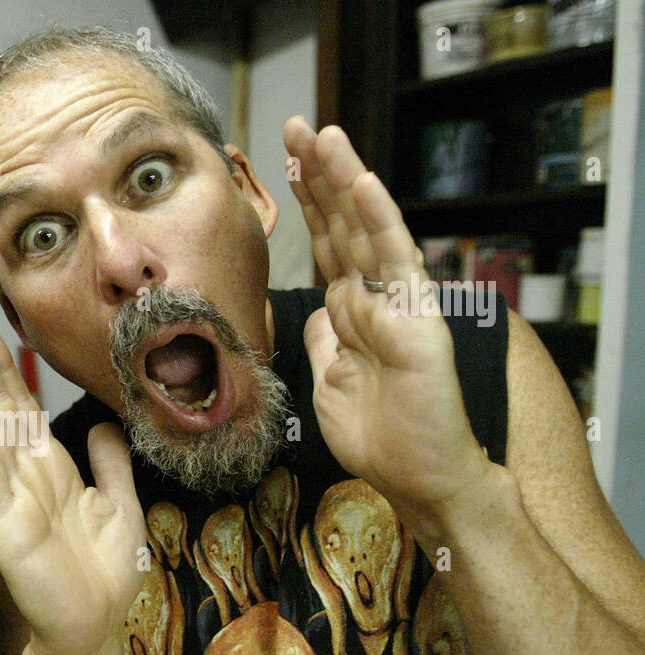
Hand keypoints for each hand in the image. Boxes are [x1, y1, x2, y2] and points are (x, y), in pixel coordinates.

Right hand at [0, 312, 145, 654]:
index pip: (20, 407)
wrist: (94, 629)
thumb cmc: (104, 575)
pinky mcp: (6, 524)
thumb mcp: (120, 507)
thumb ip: (110, 464)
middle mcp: (23, 475)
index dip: (3, 367)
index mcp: (48, 467)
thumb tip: (107, 423)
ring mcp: (10, 497)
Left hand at [282, 117, 492, 515]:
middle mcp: (373, 298)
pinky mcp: (418, 320)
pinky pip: (397, 264)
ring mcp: (397, 304)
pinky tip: (364, 185)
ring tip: (325, 136)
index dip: (306, 204)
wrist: (419, 479)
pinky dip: (381, 224)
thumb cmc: (378, 438)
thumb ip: (321, 341)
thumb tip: (312, 310)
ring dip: (346, 181)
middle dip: (318, 176)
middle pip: (342, 225)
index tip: (283, 162)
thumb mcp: (328, 383)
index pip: (325, 244)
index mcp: (349, 311)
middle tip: (295, 126)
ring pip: (368, 231)